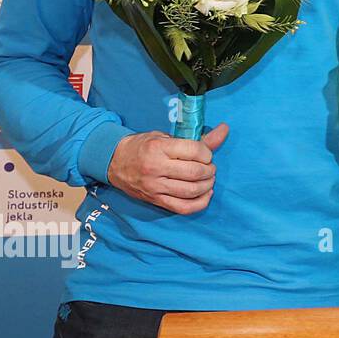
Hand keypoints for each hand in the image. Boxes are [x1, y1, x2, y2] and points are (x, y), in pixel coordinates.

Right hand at [106, 123, 228, 214]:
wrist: (113, 161)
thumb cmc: (142, 146)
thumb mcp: (165, 137)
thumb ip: (196, 138)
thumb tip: (225, 130)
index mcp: (159, 148)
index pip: (194, 151)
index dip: (207, 153)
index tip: (206, 154)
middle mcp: (156, 168)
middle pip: (195, 173)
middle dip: (210, 170)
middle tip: (209, 167)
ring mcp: (155, 187)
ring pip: (191, 191)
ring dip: (207, 185)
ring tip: (208, 179)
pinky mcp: (155, 200)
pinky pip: (183, 207)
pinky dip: (200, 203)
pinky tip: (206, 194)